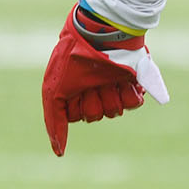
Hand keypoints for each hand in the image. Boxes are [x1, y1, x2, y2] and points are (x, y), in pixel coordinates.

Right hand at [42, 2, 168, 155]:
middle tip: (93, 82)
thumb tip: (59, 153)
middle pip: (96, 115)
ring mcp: (114, 85)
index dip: (77, 106)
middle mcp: (95, 89)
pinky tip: (123, 82)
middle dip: (94, 101)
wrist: (99, 35)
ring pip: (114, 111)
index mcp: (76, 91)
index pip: (78, 117)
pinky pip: (134, 104)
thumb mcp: (54, 92)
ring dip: (110, 96)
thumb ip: (54, 123)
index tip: (75, 87)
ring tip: (108, 79)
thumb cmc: (71, 60)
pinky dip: (129, 95)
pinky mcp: (132, 80)